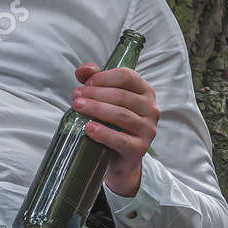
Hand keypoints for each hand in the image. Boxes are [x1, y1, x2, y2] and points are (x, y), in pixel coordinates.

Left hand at [72, 61, 158, 197]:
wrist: (120, 157)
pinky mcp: (140, 149)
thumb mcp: (106, 98)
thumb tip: (83, 70)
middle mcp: (151, 109)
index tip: (86, 84)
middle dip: (95, 94)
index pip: (127, 76)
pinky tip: (89, 128)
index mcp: (145, 92)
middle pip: (121, 96)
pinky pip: (121, 140)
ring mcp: (148, 130)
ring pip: (121, 115)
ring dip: (96, 109)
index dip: (104, 77)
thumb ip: (95, 79)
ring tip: (77, 107)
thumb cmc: (113, 123)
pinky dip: (104, 133)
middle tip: (75, 97)